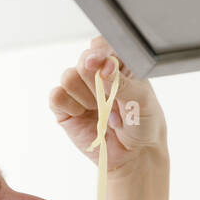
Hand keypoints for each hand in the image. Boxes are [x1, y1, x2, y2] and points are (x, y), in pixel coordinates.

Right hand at [49, 35, 166, 178]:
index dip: (102, 55)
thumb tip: (101, 65)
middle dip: (97, 82)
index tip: (110, 70)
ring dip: (86, 96)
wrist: (135, 155)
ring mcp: (79, 90)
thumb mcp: (142, 99)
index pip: (101, 44)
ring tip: (101, 111)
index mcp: (116, 62)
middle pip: (83, 59)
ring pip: (68, 77)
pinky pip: (57, 96)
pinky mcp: (65, 108)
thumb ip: (121, 80)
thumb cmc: (143, 123)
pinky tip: (84, 115)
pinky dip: (70, 106)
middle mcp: (95, 72)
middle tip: (112, 101)